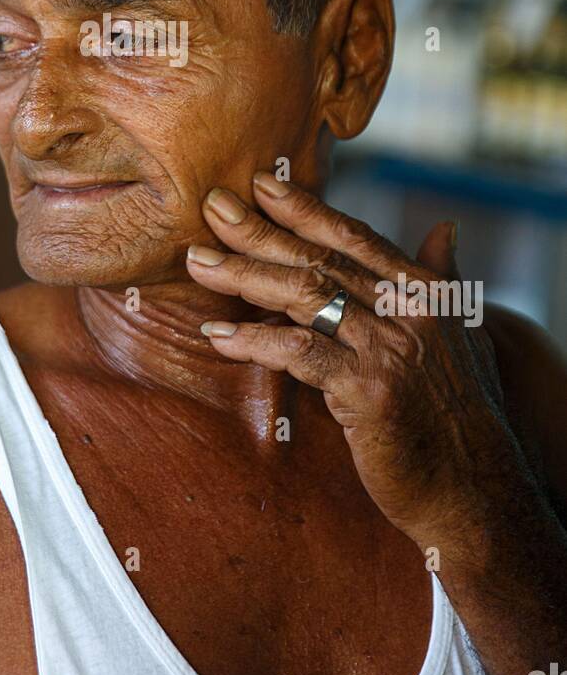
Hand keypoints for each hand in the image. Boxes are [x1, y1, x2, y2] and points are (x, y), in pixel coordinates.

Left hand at [186, 173, 525, 559]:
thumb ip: (442, 278)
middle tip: (213, 206)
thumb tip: (445, 228)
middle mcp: (408, 311)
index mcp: (425, 292)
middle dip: (260, 230)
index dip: (306, 208)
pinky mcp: (368, 391)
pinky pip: (299, 353)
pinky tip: (218, 336)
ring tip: (199, 263)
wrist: (475, 490)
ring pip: (305, 296)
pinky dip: (255, 342)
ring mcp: (389, 349)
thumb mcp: (462, 335)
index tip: (262, 184)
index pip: (354, 237)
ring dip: (244, 276)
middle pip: (320, 259)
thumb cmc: (460, 415)